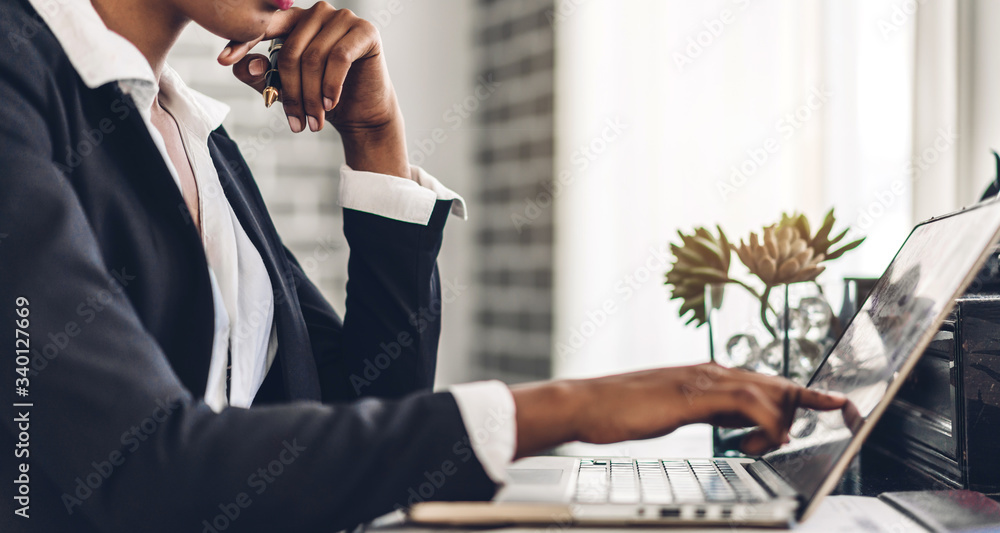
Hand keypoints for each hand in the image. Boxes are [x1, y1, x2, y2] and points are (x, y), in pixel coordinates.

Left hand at [219, 2, 397, 134]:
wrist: (363, 113)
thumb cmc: (324, 98)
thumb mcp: (285, 90)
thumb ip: (261, 76)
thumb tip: (246, 64)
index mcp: (296, 21)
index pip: (264, 26)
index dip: (242, 42)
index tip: (223, 60)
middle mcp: (319, 13)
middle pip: (290, 50)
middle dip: (291, 92)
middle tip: (295, 123)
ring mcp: (343, 18)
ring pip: (314, 57)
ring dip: (312, 95)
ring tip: (314, 121)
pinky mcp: (365, 31)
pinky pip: (339, 58)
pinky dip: (332, 85)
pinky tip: (331, 104)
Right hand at [511, 362, 846, 457]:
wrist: (587, 404)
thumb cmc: (621, 411)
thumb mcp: (674, 412)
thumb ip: (707, 413)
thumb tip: (736, 424)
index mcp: (704, 375)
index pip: (760, 381)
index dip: (797, 392)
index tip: (828, 401)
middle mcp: (708, 372)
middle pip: (771, 381)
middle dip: (807, 399)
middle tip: (837, 411)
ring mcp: (701, 381)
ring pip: (763, 389)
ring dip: (783, 416)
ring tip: (787, 441)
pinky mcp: (693, 395)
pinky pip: (744, 404)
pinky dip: (765, 422)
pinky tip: (769, 439)